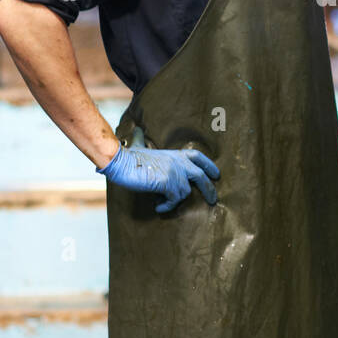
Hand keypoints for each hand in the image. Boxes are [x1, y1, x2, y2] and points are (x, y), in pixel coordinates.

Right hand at [98, 145, 220, 213]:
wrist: (121, 162)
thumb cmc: (129, 156)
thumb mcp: (140, 146)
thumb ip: (142, 140)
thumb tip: (137, 129)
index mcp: (174, 154)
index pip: (197, 157)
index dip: (208, 165)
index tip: (216, 175)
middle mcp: (178, 162)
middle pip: (201, 175)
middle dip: (209, 189)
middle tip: (213, 200)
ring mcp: (175, 172)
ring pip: (186, 192)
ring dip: (176, 200)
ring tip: (163, 202)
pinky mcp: (168, 183)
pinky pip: (175, 199)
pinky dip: (167, 206)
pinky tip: (159, 207)